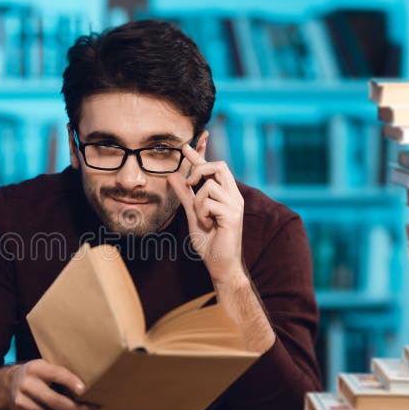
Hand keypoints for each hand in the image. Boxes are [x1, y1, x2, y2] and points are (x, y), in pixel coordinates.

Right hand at [6, 359, 97, 409]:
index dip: (69, 381)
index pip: (55, 374)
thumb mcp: (43, 367)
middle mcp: (26, 385)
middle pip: (54, 401)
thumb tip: (88, 386)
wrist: (6, 386)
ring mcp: (22, 403)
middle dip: (76, 409)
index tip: (84, 390)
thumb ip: (59, 374)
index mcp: (35, 368)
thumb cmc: (36, 375)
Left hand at [167, 145, 246, 286]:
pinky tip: (209, 225)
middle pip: (219, 165)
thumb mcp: (192, 214)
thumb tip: (173, 176)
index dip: (200, 155)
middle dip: (200, 169)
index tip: (185, 146)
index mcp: (226, 193)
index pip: (214, 167)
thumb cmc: (209, 241)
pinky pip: (208, 202)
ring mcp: (235, 204)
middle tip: (191, 183)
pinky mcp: (233, 214)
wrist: (220, 264)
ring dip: (198, 202)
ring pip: (208, 186)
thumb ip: (185, 195)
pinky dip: (202, 214)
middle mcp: (234, 195)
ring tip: (203, 218)